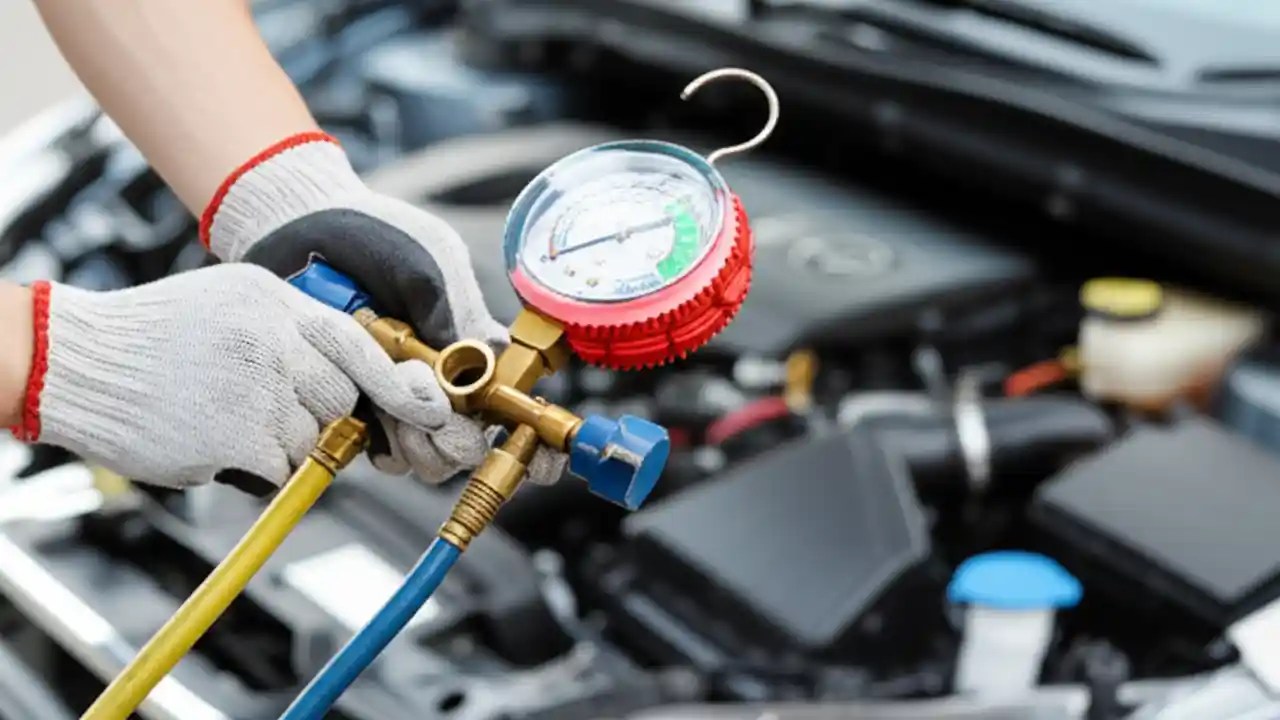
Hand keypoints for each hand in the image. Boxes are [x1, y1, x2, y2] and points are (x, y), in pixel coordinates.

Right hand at [9, 264, 468, 490]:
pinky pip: (279, 469)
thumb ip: (293, 331)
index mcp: (276, 302)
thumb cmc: (156, 337)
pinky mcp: (237, 436)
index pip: (358, 345)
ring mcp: (258, 389)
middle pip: (341, 401)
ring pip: (310, 440)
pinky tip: (211, 440)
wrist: (79, 361)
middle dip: (320, 418)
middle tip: (268, 412)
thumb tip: (355, 378)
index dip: (395, 384)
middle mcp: (274, 339)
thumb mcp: (234, 303)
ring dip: (279, 445)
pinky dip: (254, 467)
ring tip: (222, 417)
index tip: (428, 410)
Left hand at [199, 132, 565, 485]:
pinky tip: (370, 412)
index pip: (511, 400)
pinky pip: (383, 452)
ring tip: (393, 400)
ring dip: (420, 443)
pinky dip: (384, 444)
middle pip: (470, 443)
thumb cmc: (375, 236)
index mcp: (475, 346)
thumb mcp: (427, 264)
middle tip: (435, 410)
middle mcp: (444, 381)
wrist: (305, 228)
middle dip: (458, 439)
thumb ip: (450, 313)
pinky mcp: (360, 408)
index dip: (519, 430)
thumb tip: (472, 368)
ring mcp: (402, 398)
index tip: (520, 444)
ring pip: (430, 458)